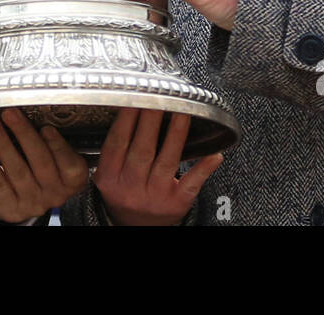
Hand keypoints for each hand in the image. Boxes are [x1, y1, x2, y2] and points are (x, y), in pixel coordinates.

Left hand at [0, 109, 88, 222]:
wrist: (15, 200)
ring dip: (4, 146)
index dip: (58, 146)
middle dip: (24, 135)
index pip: (70, 164)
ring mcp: (34, 204)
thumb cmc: (35, 169)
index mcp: (72, 179)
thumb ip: (47, 141)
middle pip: (42, 163)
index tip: (45, 127)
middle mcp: (56, 194)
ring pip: (19, 172)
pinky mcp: (11, 210)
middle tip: (10, 114)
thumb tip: (30, 111)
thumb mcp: (51, 157)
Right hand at [93, 109, 222, 225]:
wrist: (136, 227)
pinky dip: (204, 168)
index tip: (135, 97)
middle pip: (142, 150)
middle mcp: (130, 187)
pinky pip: (191, 183)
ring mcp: (154, 196)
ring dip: (176, 133)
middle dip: (151, 120)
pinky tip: (214, 154)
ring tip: (183, 110)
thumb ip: (115, 148)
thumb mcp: (110, 174)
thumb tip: (130, 106)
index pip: (116, 143)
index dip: (125, 120)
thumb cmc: (124, 190)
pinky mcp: (177, 203)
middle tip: (160, 96)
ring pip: (168, 160)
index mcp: (109, 177)